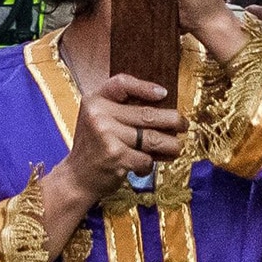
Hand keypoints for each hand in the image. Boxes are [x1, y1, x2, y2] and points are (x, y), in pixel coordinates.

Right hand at [55, 73, 187, 205]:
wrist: (77, 178)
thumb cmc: (94, 147)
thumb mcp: (98, 119)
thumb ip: (120, 108)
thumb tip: (162, 101)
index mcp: (94, 100)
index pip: (121, 83)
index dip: (144, 87)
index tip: (164, 94)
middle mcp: (99, 115)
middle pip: (146, 114)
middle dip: (172, 121)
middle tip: (183, 124)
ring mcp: (107, 135)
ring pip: (152, 138)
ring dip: (170, 145)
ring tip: (176, 147)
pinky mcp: (116, 156)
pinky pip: (146, 158)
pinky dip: (150, 164)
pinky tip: (146, 165)